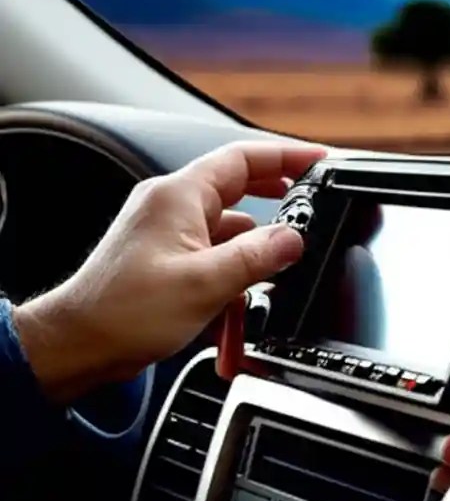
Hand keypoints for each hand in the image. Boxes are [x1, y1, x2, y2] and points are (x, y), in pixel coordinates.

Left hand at [14, 141, 326, 402]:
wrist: (78, 346)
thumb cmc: (123, 312)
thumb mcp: (206, 283)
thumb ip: (258, 257)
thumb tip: (294, 239)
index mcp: (179, 196)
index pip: (243, 157)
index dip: (287, 154)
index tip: (319, 160)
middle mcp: (172, 207)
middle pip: (239, 189)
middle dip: (279, 200)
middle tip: (313, 206)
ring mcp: (167, 233)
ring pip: (230, 232)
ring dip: (253, 259)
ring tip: (273, 283)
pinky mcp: (166, 260)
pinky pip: (213, 260)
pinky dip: (231, 284)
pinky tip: (239, 315)